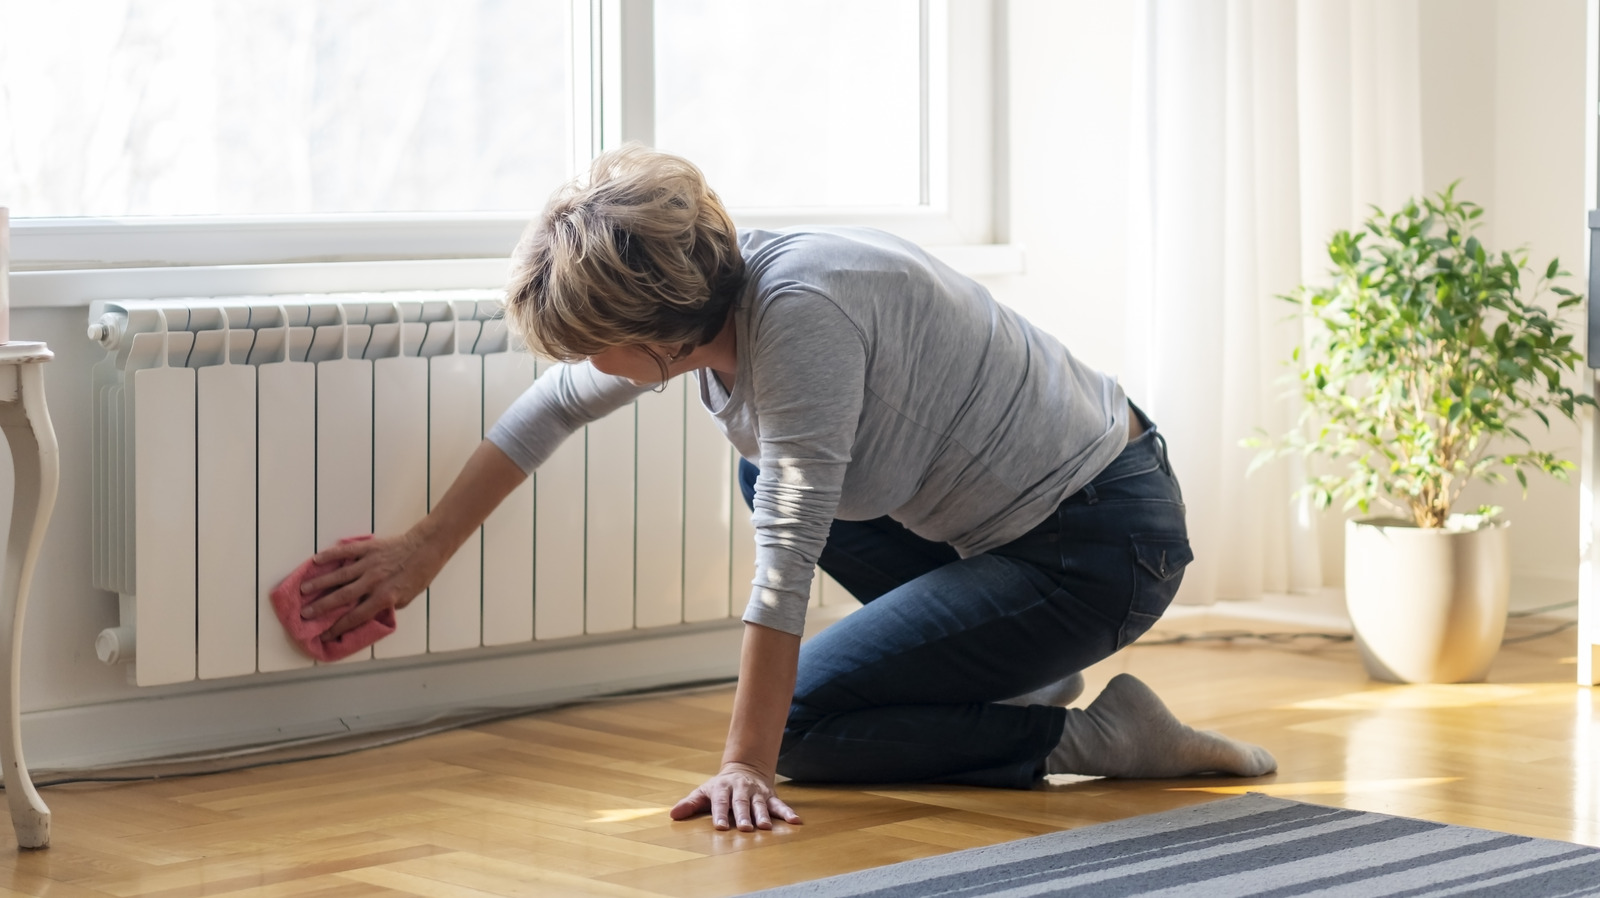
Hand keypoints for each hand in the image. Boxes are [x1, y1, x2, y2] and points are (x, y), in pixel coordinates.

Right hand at [299, 531, 441, 640]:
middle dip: (322, 607)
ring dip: (320, 583)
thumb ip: (385, 606)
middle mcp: (373, 582)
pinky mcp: (368, 548)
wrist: (426, 549)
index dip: (338, 628)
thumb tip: (367, 613)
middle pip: (342, 598)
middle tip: (304, 614)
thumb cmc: (418, 575)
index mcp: (384, 597)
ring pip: (339, 576)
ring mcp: (369, 564)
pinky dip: (330, 556)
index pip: (356, 617)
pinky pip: (345, 553)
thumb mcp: (406, 599)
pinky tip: (316, 561)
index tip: (324, 634)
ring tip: (303, 589)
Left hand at [669, 762, 801, 831]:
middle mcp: (741, 789)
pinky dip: (788, 812)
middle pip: (741, 804)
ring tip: (765, 828)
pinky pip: (780, 805)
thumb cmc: (720, 788)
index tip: (719, 827)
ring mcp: (757, 793)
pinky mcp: (770, 797)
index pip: (720, 802)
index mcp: (723, 788)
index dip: (719, 814)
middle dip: (743, 816)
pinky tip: (796, 821)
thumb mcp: (704, 792)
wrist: (745, 768)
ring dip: (763, 816)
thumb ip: (690, 804)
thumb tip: (672, 814)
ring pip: (760, 805)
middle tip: (744, 829)